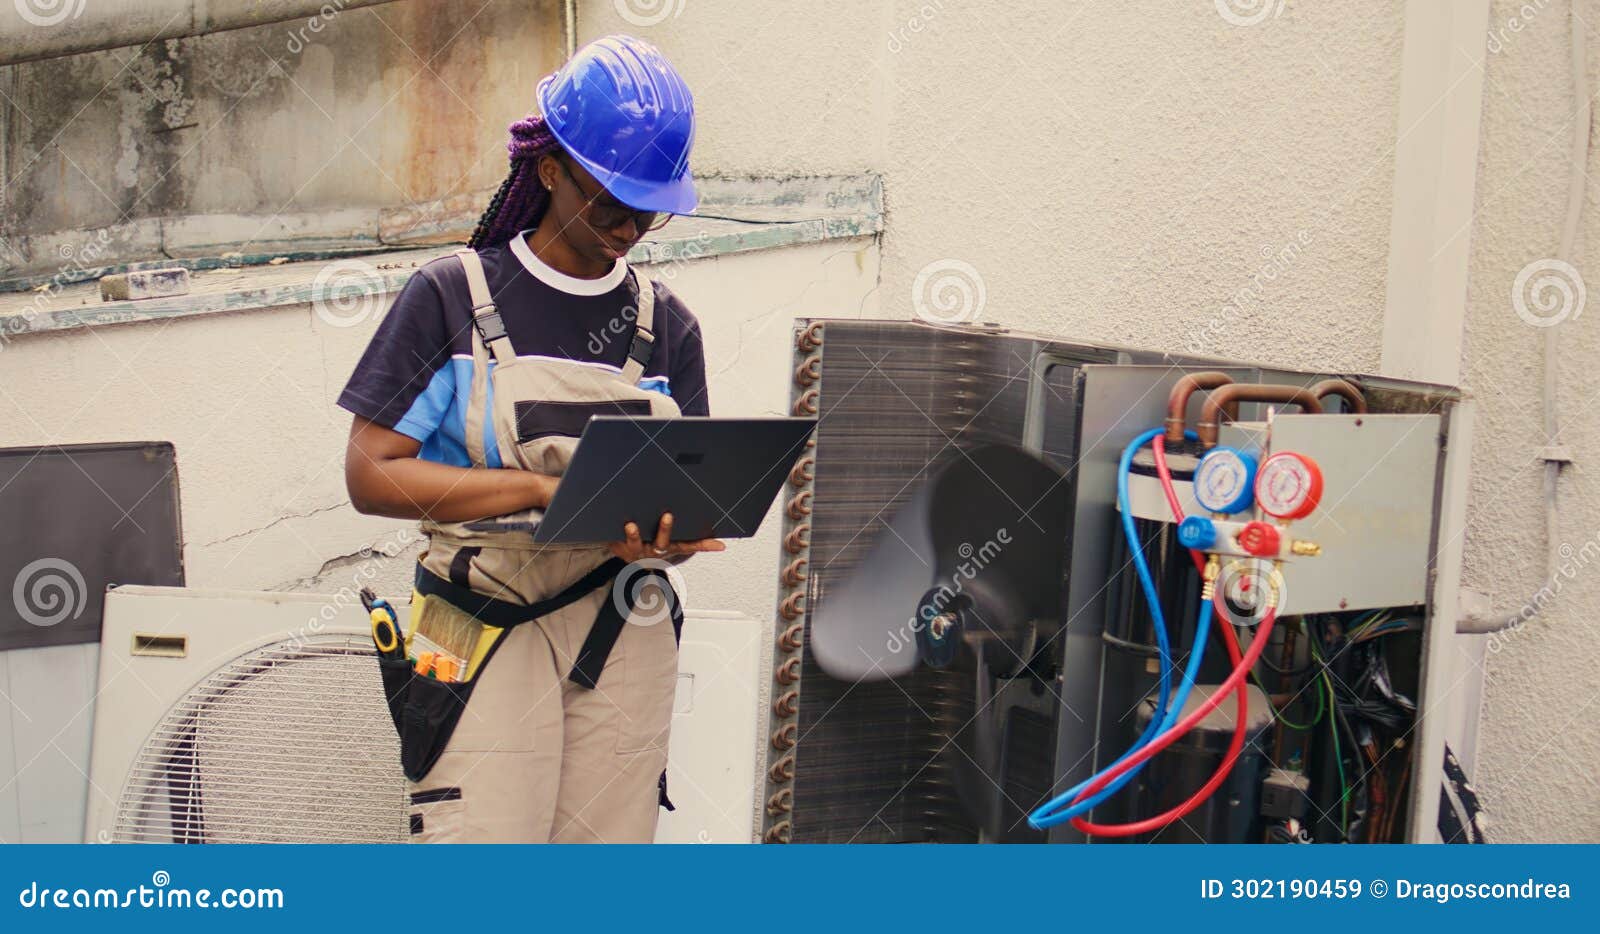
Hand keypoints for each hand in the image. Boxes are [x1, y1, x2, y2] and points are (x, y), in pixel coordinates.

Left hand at [608, 513, 725, 562]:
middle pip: (662, 542)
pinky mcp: (620, 548)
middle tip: (668, 516)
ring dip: (634, 535)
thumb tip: (721, 544)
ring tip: (631, 525)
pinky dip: (613, 536)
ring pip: (635, 543)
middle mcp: (655, 550)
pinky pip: (615, 542)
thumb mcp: (676, 545)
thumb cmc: (655, 546)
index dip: (704, 545)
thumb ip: (697, 544)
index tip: (718, 544)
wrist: (628, 559)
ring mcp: (637, 550)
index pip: (690, 546)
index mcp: (670, 547)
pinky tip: (612, 524)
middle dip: (664, 529)